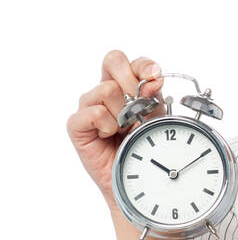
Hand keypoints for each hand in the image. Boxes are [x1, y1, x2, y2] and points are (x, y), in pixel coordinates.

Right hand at [66, 50, 166, 206]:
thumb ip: (154, 95)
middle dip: (133, 82)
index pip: (127, 60)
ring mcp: (89, 106)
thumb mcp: (158, 117)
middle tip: (140, 108)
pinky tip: (112, 136)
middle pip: (113, 61)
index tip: (156, 77)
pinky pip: (94, 112)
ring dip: (124, 112)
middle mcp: (105, 92)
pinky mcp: (77, 125)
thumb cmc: (147, 147)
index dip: (143, 65)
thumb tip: (154, 77)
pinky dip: (108, 125)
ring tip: (126, 129)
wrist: (140, 179)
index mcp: (124, 86)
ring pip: (106, 89)